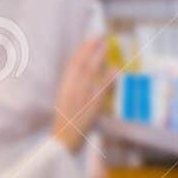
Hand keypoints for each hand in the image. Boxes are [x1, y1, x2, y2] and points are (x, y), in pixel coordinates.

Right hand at [52, 37, 112, 153]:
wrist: (62, 141)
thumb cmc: (64, 124)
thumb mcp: (64, 102)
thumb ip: (72, 88)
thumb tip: (81, 76)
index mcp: (63, 87)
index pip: (72, 64)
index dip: (81, 50)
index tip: (89, 40)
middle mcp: (71, 89)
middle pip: (81, 63)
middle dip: (90, 48)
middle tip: (100, 36)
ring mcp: (81, 96)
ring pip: (90, 71)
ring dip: (98, 56)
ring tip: (105, 45)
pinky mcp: (91, 105)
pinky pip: (101, 88)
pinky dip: (108, 77)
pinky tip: (115, 67)